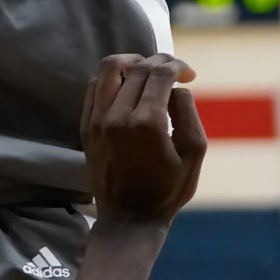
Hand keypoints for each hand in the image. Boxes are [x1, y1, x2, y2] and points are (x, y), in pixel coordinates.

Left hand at [80, 53, 206, 225]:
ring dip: (130, 61)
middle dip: (159, 61)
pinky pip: (93, 87)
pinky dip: (111, 77)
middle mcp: (117, 116)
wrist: (129, 218)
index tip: (189, 74)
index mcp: (147, 123)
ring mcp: (97, 120)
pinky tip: (127, 84)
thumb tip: (177, 88)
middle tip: (173, 69)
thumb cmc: (167, 189)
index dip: (177, 66)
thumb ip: (188, 113)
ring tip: (147, 69)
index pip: (159, 73)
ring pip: (108, 69)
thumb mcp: (193, 154)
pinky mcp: (86, 126)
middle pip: (136, 67)